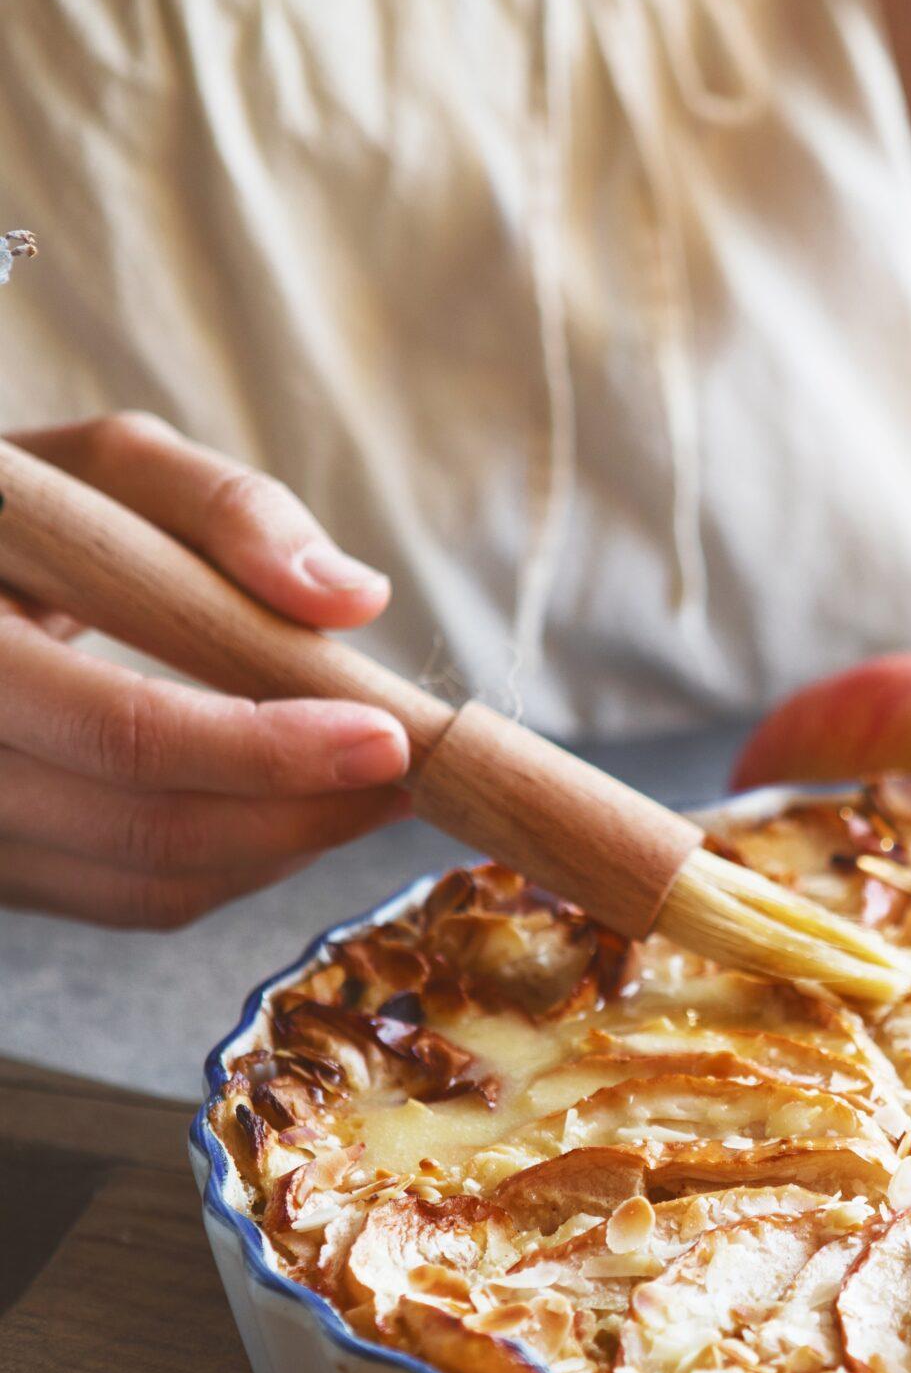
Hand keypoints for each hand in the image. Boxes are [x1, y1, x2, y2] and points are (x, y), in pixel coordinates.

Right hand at [0, 414, 410, 927]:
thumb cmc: (24, 516)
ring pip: (150, 885)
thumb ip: (226, 509)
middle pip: (149, 829)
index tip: (385, 739)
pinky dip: (232, 867)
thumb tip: (352, 596)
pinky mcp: (0, 871)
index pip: (123, 731)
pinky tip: (292, 813)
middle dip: (302, 818)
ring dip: (282, 852)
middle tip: (407, 781)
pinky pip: (131, 899)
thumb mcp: (104, 474)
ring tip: (369, 792)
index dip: (265, 750)